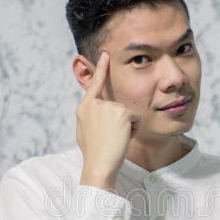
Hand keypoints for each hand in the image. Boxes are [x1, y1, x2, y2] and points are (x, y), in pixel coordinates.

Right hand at [75, 51, 139, 190]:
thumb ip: (92, 118)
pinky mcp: (122, 112)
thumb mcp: (86, 132)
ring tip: (115, 139)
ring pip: (128, 113)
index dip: (100, 68)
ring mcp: (107, 107)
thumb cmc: (94, 155)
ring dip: (127, 127)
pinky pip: (136, 119)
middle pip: (118, 107)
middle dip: (120, 122)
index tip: (105, 54)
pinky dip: (133, 130)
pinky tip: (123, 138)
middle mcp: (94, 105)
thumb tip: (95, 113)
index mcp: (84, 109)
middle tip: (110, 139)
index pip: (94, 85)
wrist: (99, 166)